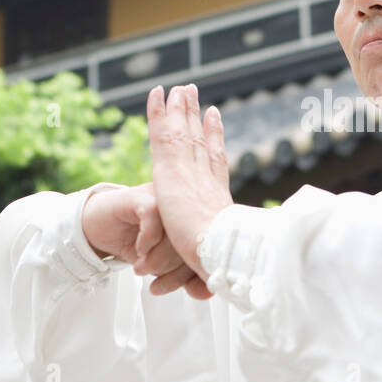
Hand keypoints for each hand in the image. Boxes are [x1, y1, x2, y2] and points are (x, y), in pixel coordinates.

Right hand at [81, 183, 211, 298]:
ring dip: (158, 259)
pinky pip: (153, 217)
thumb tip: (206, 291)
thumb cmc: (135, 244)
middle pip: (193, 239)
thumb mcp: (164, 265)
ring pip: (174, 230)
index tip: (186, 289)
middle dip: (174, 270)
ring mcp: (165, 197)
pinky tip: (140, 249)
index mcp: (196, 219)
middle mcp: (185, 205)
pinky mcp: (142, 196)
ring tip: (142, 268)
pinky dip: (147, 240)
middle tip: (156, 282)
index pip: (207, 246)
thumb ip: (185, 273)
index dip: (197, 273)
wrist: (99, 228)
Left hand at [146, 83, 233, 281]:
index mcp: (217, 198)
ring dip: (181, 108)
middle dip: (197, 117)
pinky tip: (157, 93)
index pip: (216, 162)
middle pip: (201, 141)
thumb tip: (200, 295)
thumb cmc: (223, 267)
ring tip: (179, 87)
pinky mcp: (171, 171)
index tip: (214, 118)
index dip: (216, 139)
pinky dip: (160, 113)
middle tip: (194, 94)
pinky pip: (163, 135)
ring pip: (184, 133)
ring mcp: (189, 173)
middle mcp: (206, 180)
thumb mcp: (208, 271)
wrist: (222, 253)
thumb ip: (200, 278)